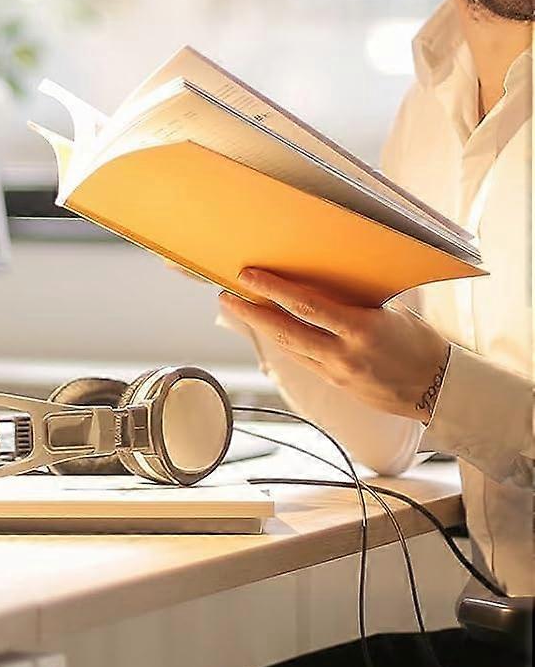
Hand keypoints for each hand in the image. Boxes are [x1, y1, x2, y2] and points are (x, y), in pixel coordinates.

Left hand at [219, 268, 449, 421]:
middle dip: (251, 312)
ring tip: (241, 308)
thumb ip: (356, 301)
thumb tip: (325, 280)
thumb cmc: (420, 343)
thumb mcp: (392, 313)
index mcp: (362, 329)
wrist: (440, 390)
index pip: (306, 305)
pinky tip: (270, 330)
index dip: (273, 290)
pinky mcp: (336, 385)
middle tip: (226, 295)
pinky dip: (284, 343)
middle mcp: (345, 353)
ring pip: (288, 348)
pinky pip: (302, 360)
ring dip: (262, 327)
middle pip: (285, 330)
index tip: (249, 276)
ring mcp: (338, 372)